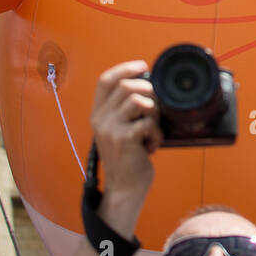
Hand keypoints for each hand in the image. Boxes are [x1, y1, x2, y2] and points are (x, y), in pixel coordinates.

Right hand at [90, 60, 162, 208]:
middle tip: (156, 110)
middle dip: (149, 92)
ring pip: (139, 100)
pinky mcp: (123, 139)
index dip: (125, 68)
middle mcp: (100, 119)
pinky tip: (153, 146)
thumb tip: (150, 84)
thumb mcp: (120, 129)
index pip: (105, 80)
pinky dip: (157, 133)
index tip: (143, 66)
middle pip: (127, 86)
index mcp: (98, 113)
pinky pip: (148, 122)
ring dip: (154, 112)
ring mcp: (110, 129)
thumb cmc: (129, 156)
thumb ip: (126, 109)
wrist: (125, 188)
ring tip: (153, 128)